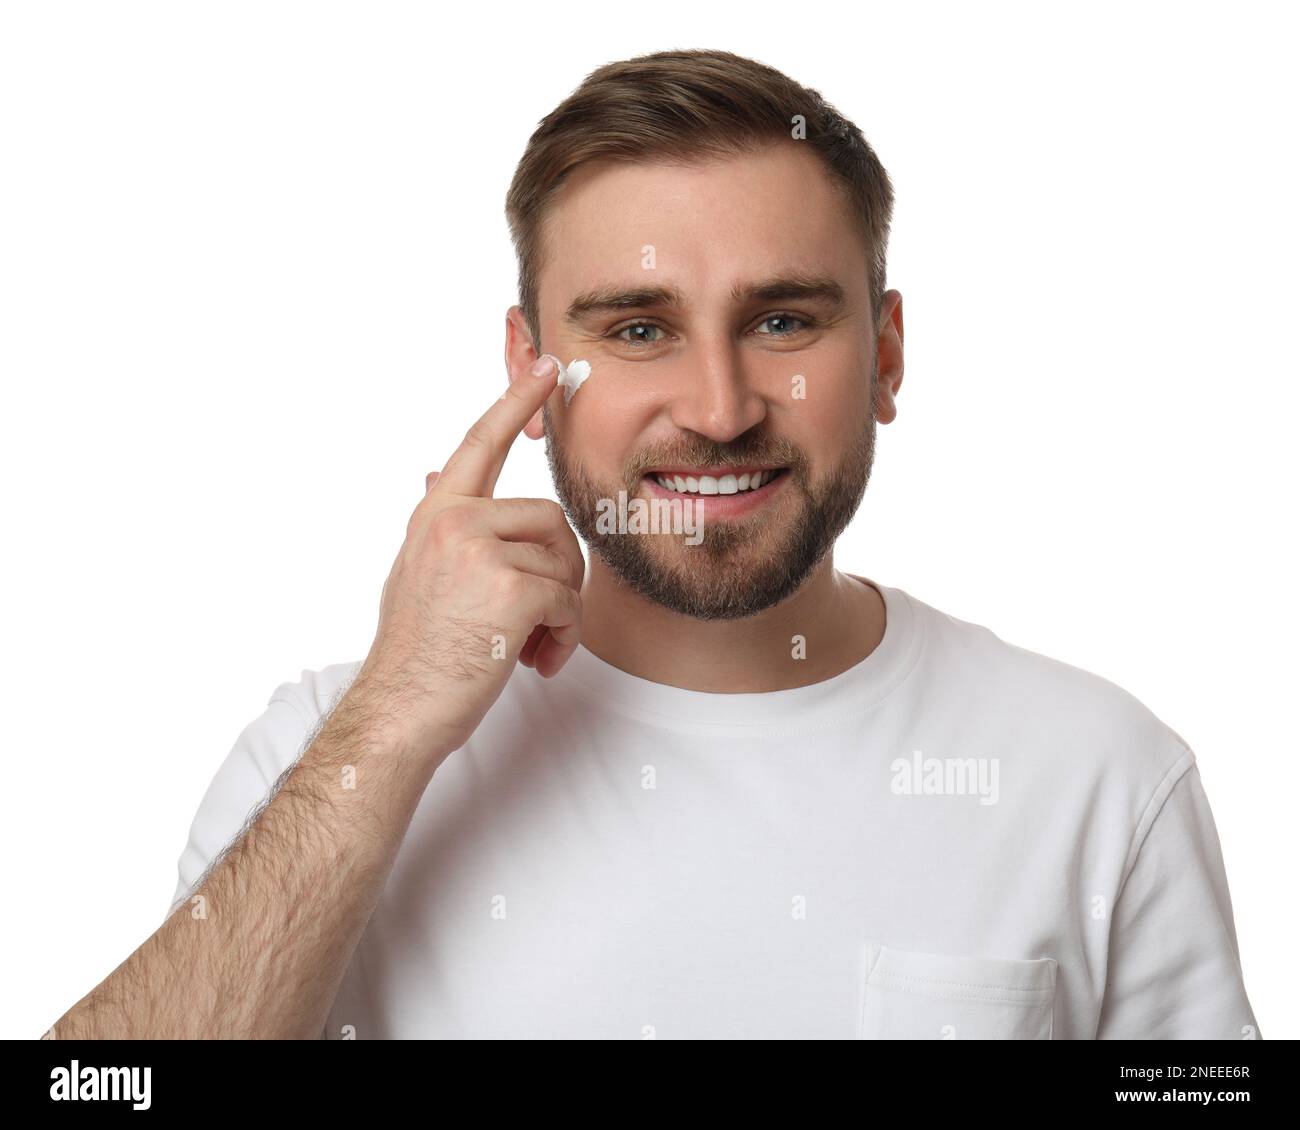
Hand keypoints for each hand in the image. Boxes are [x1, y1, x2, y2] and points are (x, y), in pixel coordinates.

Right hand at [351, 355, 584, 766]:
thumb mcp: (416, 572)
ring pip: (564, 561)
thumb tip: (436, 470)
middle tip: (533, 620)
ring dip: (561, 611)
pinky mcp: (510, 587)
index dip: (518, 402)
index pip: (480, 443)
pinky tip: (534, 661)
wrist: (399, 710)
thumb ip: (441, 523)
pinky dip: (564, 637)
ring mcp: (479, 551)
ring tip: (527, 644)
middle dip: (556, 572)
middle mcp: (453, 521)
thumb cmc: (415, 653)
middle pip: (550, 519)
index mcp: (436, 515)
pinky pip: (569, 599)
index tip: (554, 368)